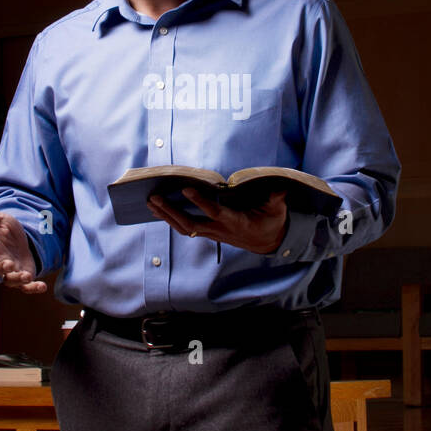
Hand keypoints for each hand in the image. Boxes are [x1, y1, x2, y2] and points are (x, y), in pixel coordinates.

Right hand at [0, 199, 47, 293]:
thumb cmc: (4, 230)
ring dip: (17, 279)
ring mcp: (9, 272)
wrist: (19, 241)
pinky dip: (33, 288)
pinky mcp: (22, 278)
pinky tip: (42, 286)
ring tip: (26, 276)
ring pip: (9, 281)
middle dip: (0, 268)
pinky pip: (26, 287)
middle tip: (8, 263)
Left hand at [147, 188, 288, 254]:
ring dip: (166, 216)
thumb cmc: (271, 222)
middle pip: (190, 224)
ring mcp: (212, 233)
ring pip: (184, 228)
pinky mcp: (208, 233)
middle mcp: (220, 230)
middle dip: (170, 211)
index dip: (200, 202)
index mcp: (235, 222)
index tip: (185, 189)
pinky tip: (159, 211)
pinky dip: (171, 220)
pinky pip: (186, 229)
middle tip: (154, 197)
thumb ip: (276, 198)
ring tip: (150, 202)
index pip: (214, 212)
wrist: (267, 243)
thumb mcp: (277, 211)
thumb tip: (280, 187)